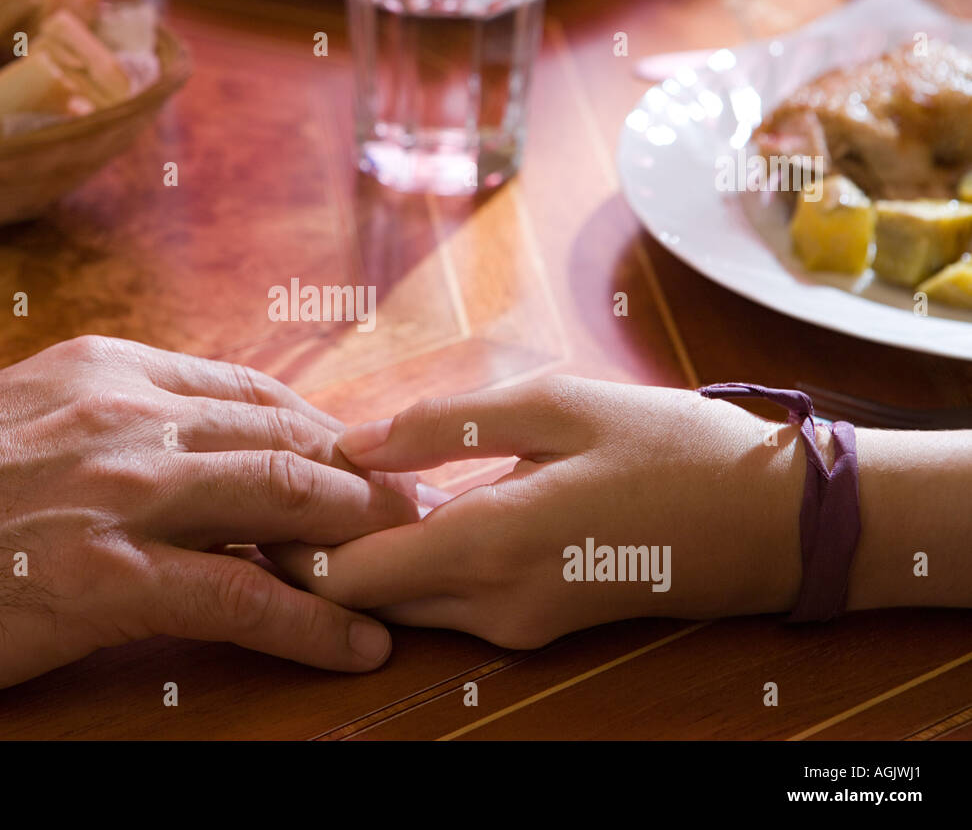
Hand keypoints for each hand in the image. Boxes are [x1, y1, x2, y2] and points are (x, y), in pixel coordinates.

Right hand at [0, 336, 417, 730]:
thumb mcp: (24, 415)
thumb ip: (113, 416)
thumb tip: (189, 438)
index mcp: (107, 371)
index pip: (250, 391)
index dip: (323, 426)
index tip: (366, 456)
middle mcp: (125, 417)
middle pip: (285, 436)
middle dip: (367, 471)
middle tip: (426, 501)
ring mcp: (118, 493)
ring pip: (282, 498)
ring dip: (365, 531)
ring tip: (418, 558)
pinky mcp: (103, 577)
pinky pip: (240, 597)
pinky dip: (312, 622)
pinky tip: (357, 642)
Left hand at [263, 376, 806, 649]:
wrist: (771, 525)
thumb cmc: (669, 448)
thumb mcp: (556, 405)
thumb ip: (444, 425)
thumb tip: (352, 440)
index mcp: (491, 547)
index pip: (347, 573)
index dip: (293, 539)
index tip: (262, 490)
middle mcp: (492, 607)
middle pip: (364, 596)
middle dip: (321, 543)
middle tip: (292, 475)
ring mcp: (514, 627)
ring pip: (402, 600)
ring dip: (368, 549)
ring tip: (347, 478)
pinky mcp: (534, 628)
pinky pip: (446, 600)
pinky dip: (414, 558)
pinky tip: (414, 500)